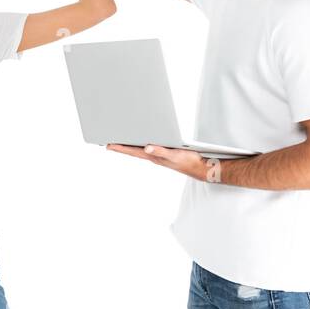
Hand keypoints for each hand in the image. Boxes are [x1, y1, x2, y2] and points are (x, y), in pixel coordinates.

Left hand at [106, 143, 223, 182]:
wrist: (201, 167)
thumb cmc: (188, 161)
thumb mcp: (174, 155)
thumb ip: (160, 151)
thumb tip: (146, 148)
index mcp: (153, 156)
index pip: (133, 151)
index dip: (120, 148)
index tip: (108, 145)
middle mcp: (153, 156)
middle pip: (133, 150)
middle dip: (121, 146)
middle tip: (109, 142)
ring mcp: (158, 155)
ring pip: (140, 149)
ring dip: (130, 145)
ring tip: (119, 141)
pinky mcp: (165, 153)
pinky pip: (149, 148)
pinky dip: (141, 144)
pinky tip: (140, 142)